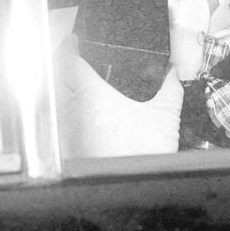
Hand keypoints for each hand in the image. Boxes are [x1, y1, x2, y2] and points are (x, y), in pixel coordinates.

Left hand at [55, 34, 182, 157]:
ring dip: (61, 89)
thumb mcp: (165, 116)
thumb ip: (170, 88)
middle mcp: (71, 109)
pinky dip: (66, 112)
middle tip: (72, 58)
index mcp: (91, 94)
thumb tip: (175, 72)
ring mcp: (66, 129)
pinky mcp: (68, 147)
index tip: (73, 41)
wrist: (132, 189)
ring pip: (54, 100)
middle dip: (60, 65)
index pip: (69, 60)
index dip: (69, 46)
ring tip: (77, 85)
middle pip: (54, 77)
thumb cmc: (144, 154)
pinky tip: (82, 115)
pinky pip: (60, 122)